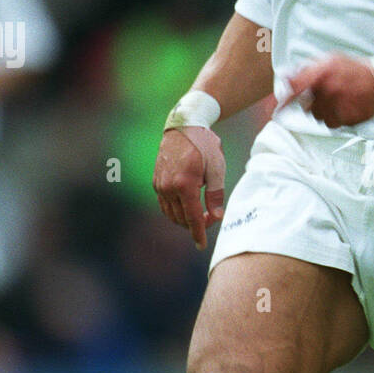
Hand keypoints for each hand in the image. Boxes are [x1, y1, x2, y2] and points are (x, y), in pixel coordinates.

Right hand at [153, 126, 225, 249]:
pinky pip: (165, 204)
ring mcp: (160, 185)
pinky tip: (187, 205)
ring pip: (171, 214)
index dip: (198, 234)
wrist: (184, 126)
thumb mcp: (217, 169)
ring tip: (201, 213)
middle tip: (211, 218)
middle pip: (181, 219)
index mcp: (185, 185)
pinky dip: (175, 210)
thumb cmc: (204, 146)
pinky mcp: (156, 181)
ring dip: (185, 219)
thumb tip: (217, 217)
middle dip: (195, 225)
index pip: (192, 217)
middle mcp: (168, 187)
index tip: (201, 246)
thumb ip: (216, 195)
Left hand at [275, 54, 373, 127]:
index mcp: (323, 73)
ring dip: (323, 111)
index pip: (295, 89)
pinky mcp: (349, 118)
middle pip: (306, 107)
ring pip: (318, 117)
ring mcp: (340, 105)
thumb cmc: (353, 69)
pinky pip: (332, 124)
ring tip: (336, 101)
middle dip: (311, 103)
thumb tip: (285, 77)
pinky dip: (334, 119)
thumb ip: (306, 69)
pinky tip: (342, 109)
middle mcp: (330, 90)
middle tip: (323, 96)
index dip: (283, 102)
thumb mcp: (329, 60)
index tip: (277, 111)